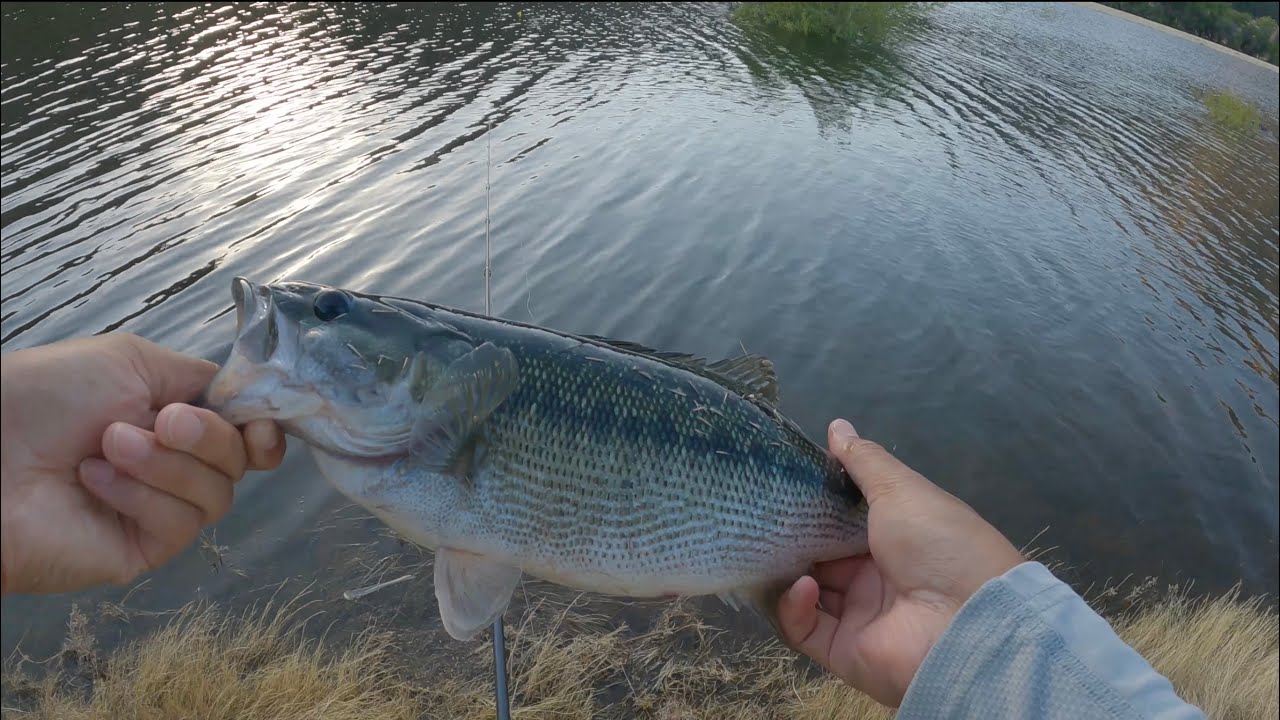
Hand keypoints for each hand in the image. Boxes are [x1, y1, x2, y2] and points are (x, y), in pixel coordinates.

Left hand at [1, 333, 285, 595]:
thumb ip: (200, 377)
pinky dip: (141, 496)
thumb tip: (250, 403)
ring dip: (166, 465)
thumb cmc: (44, 397)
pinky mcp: (143, 548)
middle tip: (159, 422)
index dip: (265, 430)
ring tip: (108, 447)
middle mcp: (175, 465)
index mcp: (176, 418)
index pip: (248, 432)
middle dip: (207, 437)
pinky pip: (179, 524)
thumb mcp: (132, 360)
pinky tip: (95, 481)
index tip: (259, 426)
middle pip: (241, 460)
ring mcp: (160, 509)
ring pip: (218, 494)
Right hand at [777, 419, 1024, 706]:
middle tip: (761, 516)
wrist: (970, 621)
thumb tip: (836, 426)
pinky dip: (795, 607)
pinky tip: (803, 586)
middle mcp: (873, 577)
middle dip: (791, 537)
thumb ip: (864, 462)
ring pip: (803, 592)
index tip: (784, 484)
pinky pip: (804, 629)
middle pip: (818, 555)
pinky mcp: (843, 650)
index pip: (841, 521)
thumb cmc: (939, 543)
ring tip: (771, 549)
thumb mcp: (901, 490)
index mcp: (893, 539)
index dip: (814, 504)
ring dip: (785, 571)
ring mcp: (857, 615)